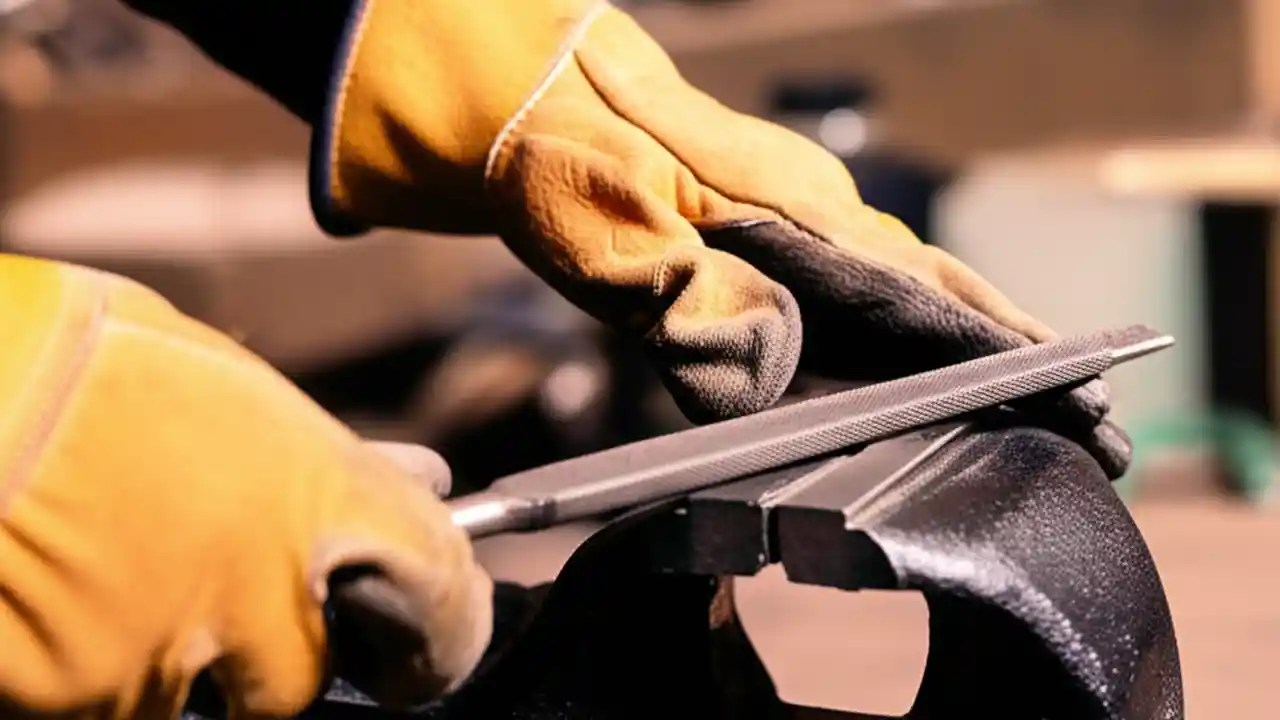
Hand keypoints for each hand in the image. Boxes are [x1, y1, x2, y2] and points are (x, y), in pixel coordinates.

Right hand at [0, 255, 490, 717]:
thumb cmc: (81, 358)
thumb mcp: (232, 391)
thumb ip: (325, 464)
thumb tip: (411, 483)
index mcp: (319, 502)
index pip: (441, 607)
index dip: (437, 630)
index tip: (417, 638)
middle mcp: (255, 599)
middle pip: (298, 679)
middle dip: (268, 648)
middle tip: (216, 585)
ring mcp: (157, 662)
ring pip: (185, 696)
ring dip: (161, 651)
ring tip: (101, 556)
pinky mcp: (71, 701)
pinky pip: (100, 702)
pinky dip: (85, 662)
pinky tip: (51, 588)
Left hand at [298, 0, 1127, 475]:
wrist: (541, 103)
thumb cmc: (570, 159)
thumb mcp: (607, 231)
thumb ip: (682, 302)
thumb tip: (762, 371)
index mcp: (791, 209)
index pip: (913, 287)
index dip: (991, 343)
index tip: (1063, 386)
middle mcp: (818, 215)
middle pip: (941, 292)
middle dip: (1020, 356)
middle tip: (1097, 421)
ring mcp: (805, 225)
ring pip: (914, 297)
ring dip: (980, 355)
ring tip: (1054, 414)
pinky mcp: (781, 243)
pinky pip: (867, 300)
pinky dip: (919, 344)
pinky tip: (943, 385)